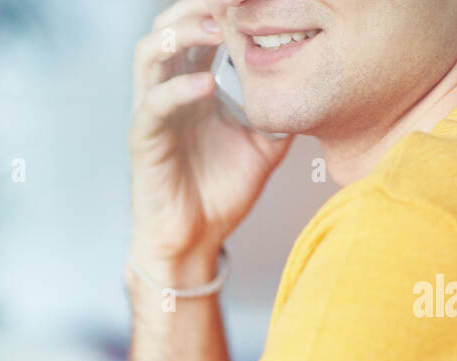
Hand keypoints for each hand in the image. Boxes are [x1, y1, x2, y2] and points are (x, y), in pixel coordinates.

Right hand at [128, 0, 293, 285]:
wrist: (196, 241)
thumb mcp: (265, 141)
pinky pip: (154, 105)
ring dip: (184, 32)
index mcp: (195, 83)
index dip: (223, 6)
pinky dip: (179, 89)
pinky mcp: (144, 140)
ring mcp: (153, 112)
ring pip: (152, 52)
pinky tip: (208, 84)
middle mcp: (170, 89)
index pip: (203, 26)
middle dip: (200, 4)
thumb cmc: (221, 192)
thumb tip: (312, 83)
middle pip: (172, 24)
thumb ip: (279, 106)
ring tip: (219, 26)